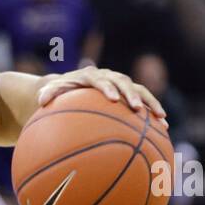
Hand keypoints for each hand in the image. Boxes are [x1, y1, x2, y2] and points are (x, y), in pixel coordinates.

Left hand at [37, 64, 166, 119]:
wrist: (69, 86)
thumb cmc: (58, 93)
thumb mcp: (49, 93)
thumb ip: (47, 95)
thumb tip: (40, 100)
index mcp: (89, 76)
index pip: (99, 80)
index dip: (107, 88)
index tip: (112, 99)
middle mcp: (108, 77)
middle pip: (123, 83)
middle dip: (131, 95)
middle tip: (136, 108)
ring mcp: (120, 84)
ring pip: (139, 91)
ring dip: (150, 103)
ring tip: (161, 118)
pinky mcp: (128, 93)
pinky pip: (143, 102)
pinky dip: (153, 112)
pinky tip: (163, 128)